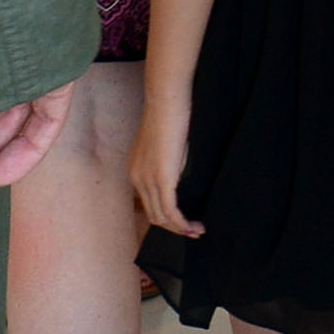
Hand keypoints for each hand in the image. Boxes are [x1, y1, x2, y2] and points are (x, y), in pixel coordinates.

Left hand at [130, 99, 198, 238]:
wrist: (167, 102)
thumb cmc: (170, 115)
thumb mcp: (164, 143)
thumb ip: (167, 160)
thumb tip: (179, 172)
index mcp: (135, 170)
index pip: (148, 203)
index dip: (167, 216)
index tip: (184, 220)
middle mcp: (137, 179)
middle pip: (154, 214)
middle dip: (175, 227)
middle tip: (194, 230)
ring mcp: (147, 180)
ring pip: (161, 216)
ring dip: (180, 227)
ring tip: (198, 230)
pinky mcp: (162, 179)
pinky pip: (170, 210)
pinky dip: (182, 222)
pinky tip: (194, 226)